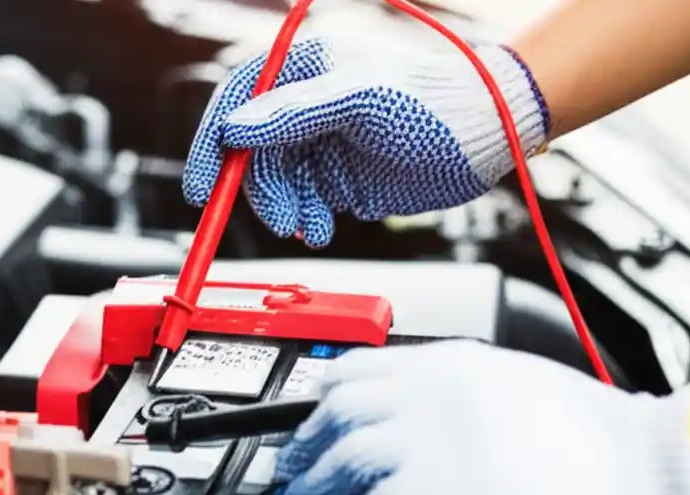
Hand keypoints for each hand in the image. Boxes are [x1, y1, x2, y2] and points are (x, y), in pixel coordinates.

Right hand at [183, 38, 549, 247]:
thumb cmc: (435, 102)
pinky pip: (301, 204)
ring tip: (311, 227)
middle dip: (260, 191)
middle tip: (282, 219)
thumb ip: (294, 114)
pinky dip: (305, 221)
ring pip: (274, 184)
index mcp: (304, 71)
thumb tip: (235, 130)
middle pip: (251, 154)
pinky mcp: (337, 178)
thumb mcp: (360, 101)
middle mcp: (305, 107)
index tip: (202, 185)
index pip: (237, 103)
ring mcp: (320, 144)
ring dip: (285, 211)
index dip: (212, 144)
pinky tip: (323, 228)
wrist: (487, 138)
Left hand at [275, 342, 689, 494]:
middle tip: (294, 467)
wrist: (651, 468)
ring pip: (344, 452)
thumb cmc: (601, 437)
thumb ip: (461, 397)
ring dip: (315, 483)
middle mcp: (438, 391)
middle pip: (339, 408)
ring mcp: (440, 437)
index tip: (312, 417)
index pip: (360, 367)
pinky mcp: (451, 489)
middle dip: (306, 442)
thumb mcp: (516, 386)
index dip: (323, 398)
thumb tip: (422, 421)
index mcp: (455, 362)